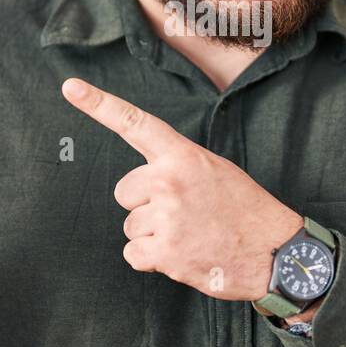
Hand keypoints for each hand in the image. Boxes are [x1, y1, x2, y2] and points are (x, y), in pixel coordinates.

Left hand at [61, 77, 301, 301]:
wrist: (275, 251)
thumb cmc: (244, 210)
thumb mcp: (214, 170)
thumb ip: (177, 167)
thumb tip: (146, 183)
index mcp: (182, 155)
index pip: (134, 123)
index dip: (99, 104)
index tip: (70, 87)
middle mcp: (169, 181)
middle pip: (124, 192)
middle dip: (145, 205)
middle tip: (183, 214)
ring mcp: (166, 217)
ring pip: (130, 226)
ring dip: (153, 235)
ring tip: (190, 235)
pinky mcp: (165, 252)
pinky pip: (133, 254)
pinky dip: (152, 259)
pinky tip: (182, 254)